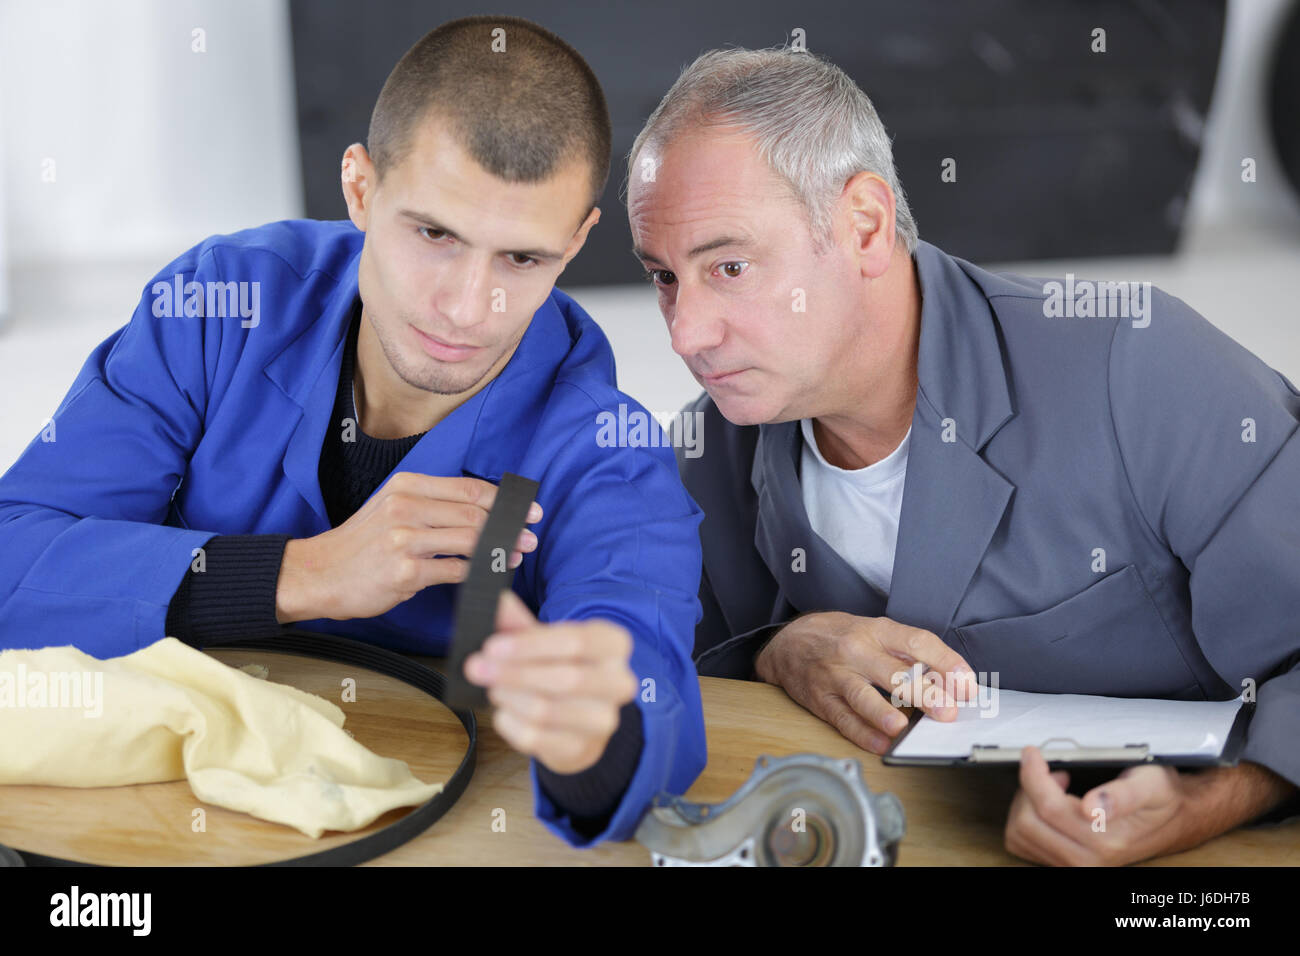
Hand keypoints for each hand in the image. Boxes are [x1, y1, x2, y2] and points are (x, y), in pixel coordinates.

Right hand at [275, 471, 540, 621]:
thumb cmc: (361, 544)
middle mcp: (406, 507)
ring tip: (515, 554)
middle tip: (530, 537)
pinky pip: (455, 571)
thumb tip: (483, 512)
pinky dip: (477, 573)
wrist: (317, 573)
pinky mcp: (405, 572)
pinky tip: (488, 575)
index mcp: (407, 486)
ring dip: (500, 550)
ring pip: (469, 540)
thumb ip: (433, 506)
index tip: (528, 509)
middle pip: (474, 514)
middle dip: (509, 527)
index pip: (469, 489)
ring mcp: (405, 540)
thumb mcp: (391, 508)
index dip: (504, 500)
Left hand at [464, 590, 638, 773]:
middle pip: (566, 679)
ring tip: (493, 687)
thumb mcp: (545, 641)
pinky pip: (535, 738)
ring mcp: (603, 721)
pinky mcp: (582, 750)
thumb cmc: (562, 669)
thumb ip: (519, 624)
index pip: (576, 642)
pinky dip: (510, 723)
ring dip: (509, 697)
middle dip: (513, 673)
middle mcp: (618, 683)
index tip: (491, 646)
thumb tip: (496, 602)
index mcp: (613, 645)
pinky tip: (504, 711)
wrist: (581, 722)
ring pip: (547, 711)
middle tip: (477, 667)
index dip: (530, 645)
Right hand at [754, 611, 977, 753]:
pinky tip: (879, 744)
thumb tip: (950, 682)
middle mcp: (856, 650)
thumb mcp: (873, 630)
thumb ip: (908, 653)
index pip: (917, 642)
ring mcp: (835, 675)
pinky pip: (841, 718)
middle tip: (947, 711)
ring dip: (883, 713)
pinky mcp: (819, 698)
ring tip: (901, 728)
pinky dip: (861, 733)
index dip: (945, 662)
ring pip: (862, 696)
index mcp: (876, 630)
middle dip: (923, 692)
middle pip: (893, 672)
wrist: (788, 641)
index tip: (967, 684)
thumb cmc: (840, 636)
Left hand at [1004, 745, 1189, 865]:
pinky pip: (1024, 843)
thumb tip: (1092, 806)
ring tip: (1054, 788)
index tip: (1033, 754)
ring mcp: (1074, 864)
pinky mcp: (1063, 863)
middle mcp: (1088, 860)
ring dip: (1028, 804)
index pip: (1048, 807)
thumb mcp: (1149, 784)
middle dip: (1031, 788)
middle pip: (1026, 821)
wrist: (1174, 820)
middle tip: (1051, 770)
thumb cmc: (1161, 798)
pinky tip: (1051, 805)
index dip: (1033, 774)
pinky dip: (1028, 818)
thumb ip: (1121, 795)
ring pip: (1020, 834)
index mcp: (1106, 840)